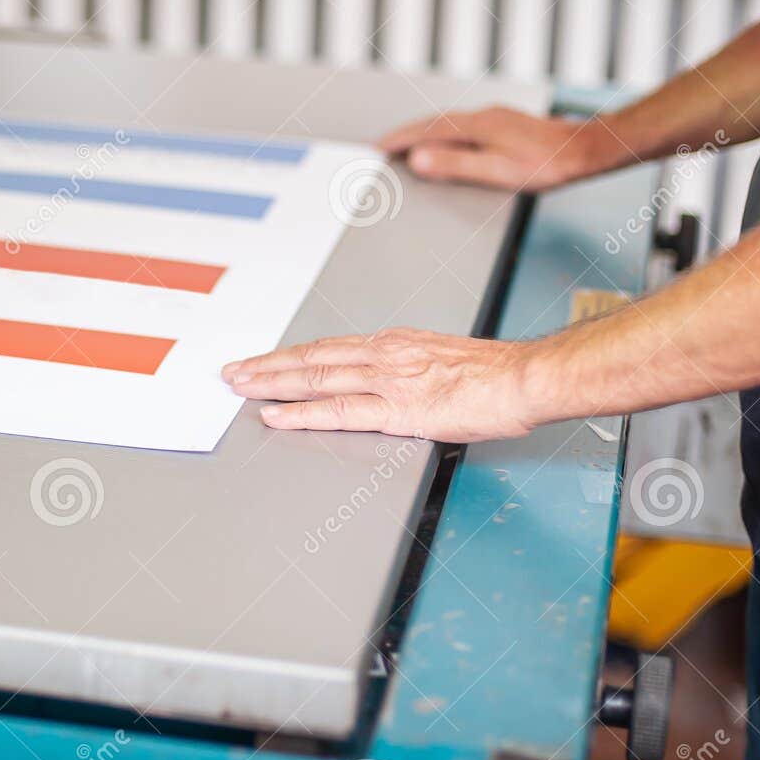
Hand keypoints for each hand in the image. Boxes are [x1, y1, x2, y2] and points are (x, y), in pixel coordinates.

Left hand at [221, 328, 542, 441]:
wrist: (525, 378)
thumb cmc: (496, 375)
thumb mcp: (443, 360)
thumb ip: (410, 370)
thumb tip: (391, 384)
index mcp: (395, 344)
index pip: (330, 348)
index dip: (292, 356)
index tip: (264, 362)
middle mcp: (385, 355)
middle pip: (313, 358)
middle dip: (268, 366)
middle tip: (233, 372)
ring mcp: (390, 380)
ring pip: (317, 378)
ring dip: (272, 383)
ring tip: (241, 388)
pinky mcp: (400, 409)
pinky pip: (340, 410)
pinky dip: (303, 413)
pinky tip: (277, 415)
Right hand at [377, 106, 615, 190]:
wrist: (582, 151)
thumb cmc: (544, 165)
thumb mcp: (495, 171)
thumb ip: (454, 165)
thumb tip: (418, 158)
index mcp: (476, 126)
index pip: (427, 131)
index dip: (400, 139)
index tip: (379, 147)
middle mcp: (483, 116)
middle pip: (435, 122)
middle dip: (407, 133)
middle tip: (385, 144)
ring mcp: (495, 118)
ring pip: (450, 121)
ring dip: (425, 131)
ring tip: (409, 142)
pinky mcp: (505, 124)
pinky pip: (464, 124)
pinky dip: (446, 132)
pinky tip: (450, 141)